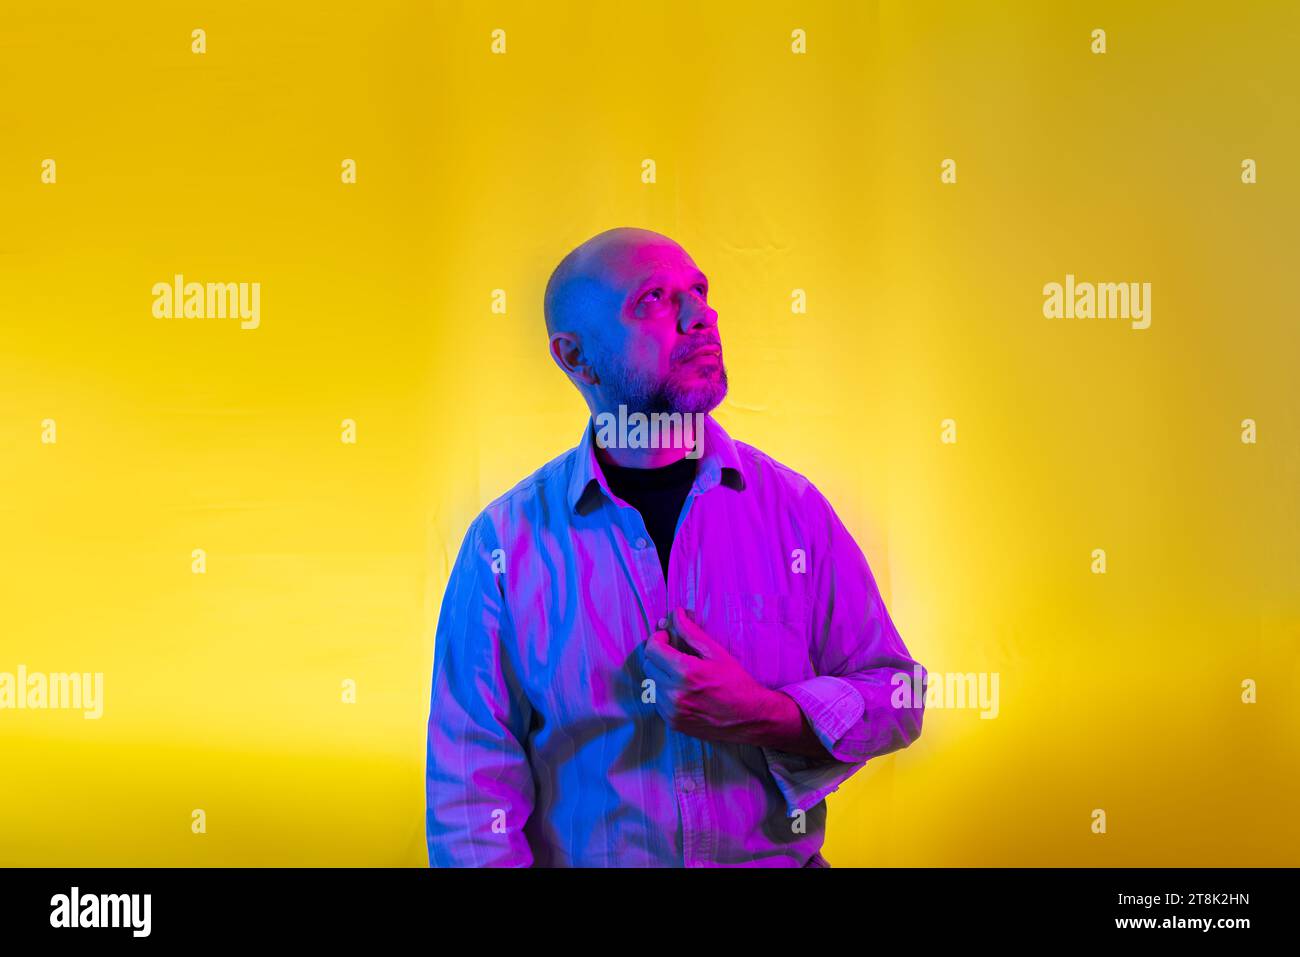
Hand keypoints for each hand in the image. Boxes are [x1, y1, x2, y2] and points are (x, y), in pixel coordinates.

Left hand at [642, 607, 778, 746]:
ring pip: (651, 684)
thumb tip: (676, 614)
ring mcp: (672, 711)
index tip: (667, 637)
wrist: (749, 717)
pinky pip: (658, 701)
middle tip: (674, 653)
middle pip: (648, 665)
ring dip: (661, 674)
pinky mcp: (673, 723)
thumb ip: (691, 632)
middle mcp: (674, 693)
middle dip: (658, 655)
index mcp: (685, 671)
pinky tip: (683, 690)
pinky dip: (665, 692)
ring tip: (681, 673)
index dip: (658, 638)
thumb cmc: (736, 682)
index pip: (652, 649)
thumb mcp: (716, 652)